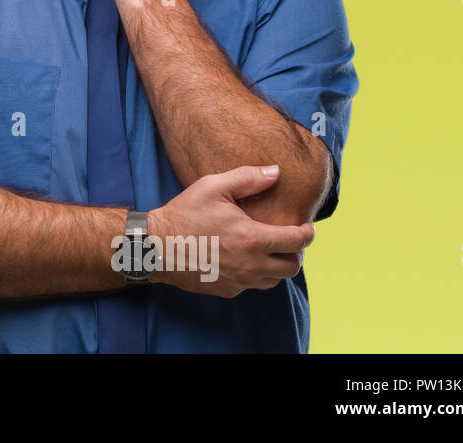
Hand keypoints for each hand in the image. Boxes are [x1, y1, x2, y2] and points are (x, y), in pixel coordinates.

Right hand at [148, 165, 314, 298]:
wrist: (156, 247)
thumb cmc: (184, 214)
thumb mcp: (212, 186)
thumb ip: (247, 178)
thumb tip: (276, 172)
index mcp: (252, 238)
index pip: (297, 242)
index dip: (306, 233)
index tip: (304, 226)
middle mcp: (250, 265)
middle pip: (292, 266)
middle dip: (295, 252)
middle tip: (287, 239)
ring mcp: (239, 281)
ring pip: (274, 280)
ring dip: (277, 265)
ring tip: (268, 250)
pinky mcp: (227, 290)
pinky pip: (252, 286)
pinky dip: (256, 274)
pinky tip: (244, 260)